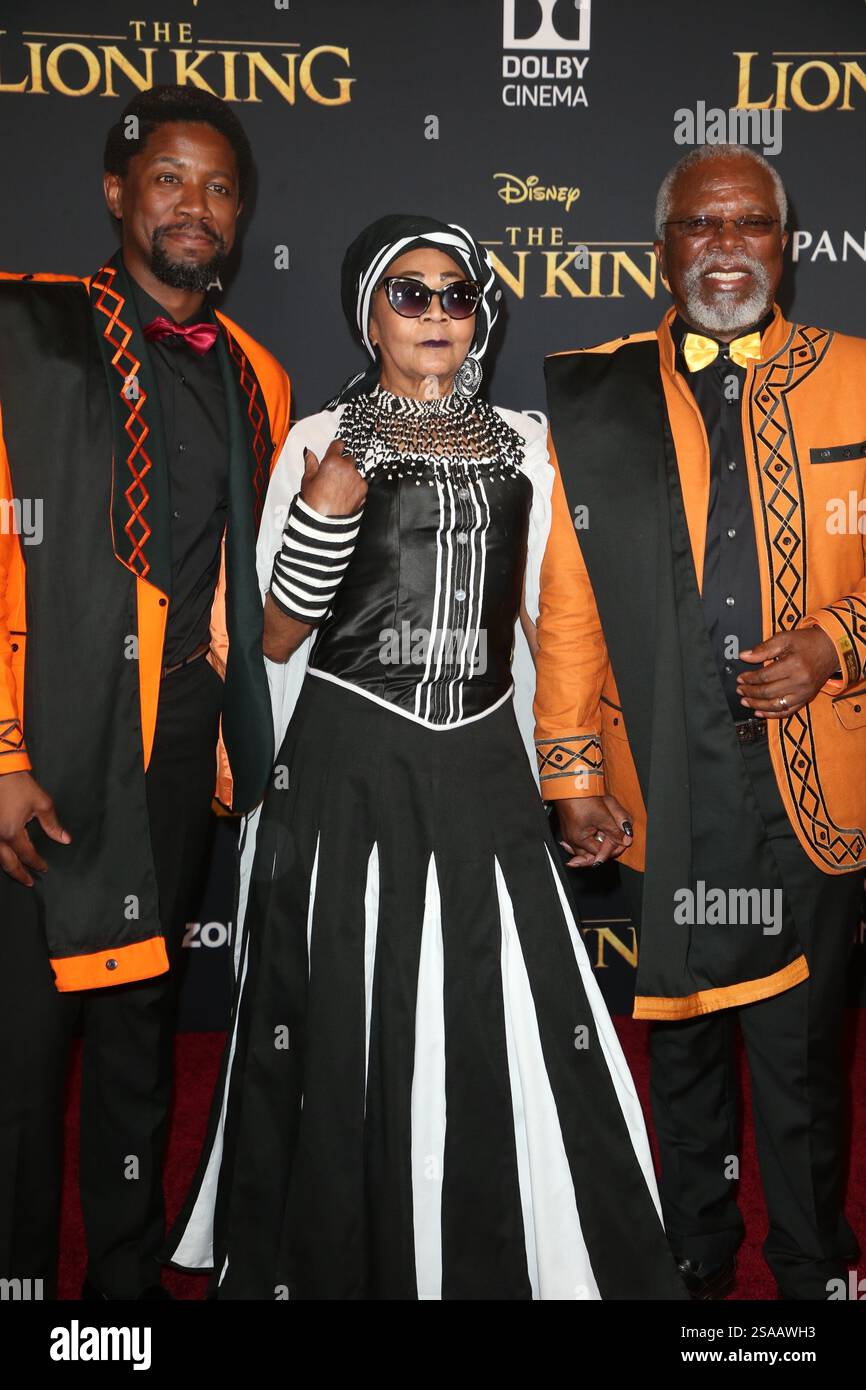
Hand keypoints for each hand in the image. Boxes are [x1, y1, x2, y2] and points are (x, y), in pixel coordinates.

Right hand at [0, 770, 70, 885]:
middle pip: (8, 863)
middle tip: (29, 882)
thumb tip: (65, 840)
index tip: (44, 868)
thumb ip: (52, 825)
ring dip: (7, 867)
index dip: (36, 863)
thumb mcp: (42, 803)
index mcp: (12, 832)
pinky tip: (4, 858)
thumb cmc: (20, 785)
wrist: (0, 770)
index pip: (27, 855)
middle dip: (19, 874)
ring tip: (17, 873)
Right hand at [300, 438, 367, 517]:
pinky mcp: (363, 489)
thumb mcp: (308, 480)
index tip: (336, 450)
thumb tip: (308, 453)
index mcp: (332, 461)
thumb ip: (310, 463)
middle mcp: (347, 467)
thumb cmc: (314, 502)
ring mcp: (357, 478)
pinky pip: (360, 482)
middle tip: (334, 475)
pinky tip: (345, 494)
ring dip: (349, 475)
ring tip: (339, 487)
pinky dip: (354, 486)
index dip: (336, 447)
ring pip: (355, 471)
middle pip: (348, 458)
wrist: (325, 522)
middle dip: (343, 463)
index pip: (338, 444)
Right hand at [555, 794, 633, 867]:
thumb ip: (615, 831)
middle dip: (604, 850)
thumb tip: (625, 840)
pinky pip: (579, 840)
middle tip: (617, 845)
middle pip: (591, 854)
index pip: (601, 853)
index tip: (623, 842)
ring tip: (607, 844)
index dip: (614, 848)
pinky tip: (593, 839)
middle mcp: (571, 839)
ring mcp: (569, 833)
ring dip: (596, 847)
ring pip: (585, 848)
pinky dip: (588, 840)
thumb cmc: (581, 797)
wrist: (568, 783)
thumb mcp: (603, 815)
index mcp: (579, 840)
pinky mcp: (569, 826)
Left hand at [737, 628, 838, 718]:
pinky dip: (773, 714)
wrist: (831, 648)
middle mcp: (800, 682)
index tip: (741, 678)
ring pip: (776, 705)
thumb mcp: (785, 638)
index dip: (749, 679)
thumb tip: (744, 656)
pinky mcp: (806, 698)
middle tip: (740, 690)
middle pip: (768, 692)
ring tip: (746, 701)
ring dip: (758, 705)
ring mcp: (804, 692)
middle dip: (750, 692)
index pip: (765, 676)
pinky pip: (788, 711)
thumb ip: (763, 648)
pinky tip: (760, 713)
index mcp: (793, 665)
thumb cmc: (808, 642)